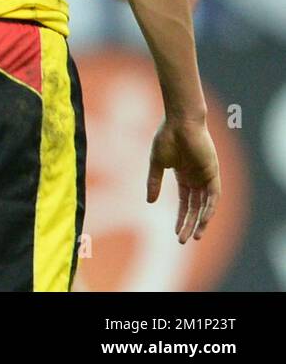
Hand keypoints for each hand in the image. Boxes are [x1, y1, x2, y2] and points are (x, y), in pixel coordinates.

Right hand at [147, 117, 219, 242]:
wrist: (179, 121)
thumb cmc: (166, 137)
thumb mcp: (156, 163)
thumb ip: (154, 182)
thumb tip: (149, 202)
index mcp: (184, 176)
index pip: (184, 203)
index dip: (180, 218)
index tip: (176, 233)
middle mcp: (197, 178)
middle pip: (194, 208)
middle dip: (188, 224)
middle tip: (183, 241)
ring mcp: (206, 176)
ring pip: (205, 205)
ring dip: (200, 221)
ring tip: (194, 236)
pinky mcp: (212, 172)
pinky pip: (213, 195)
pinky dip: (209, 208)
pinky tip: (203, 221)